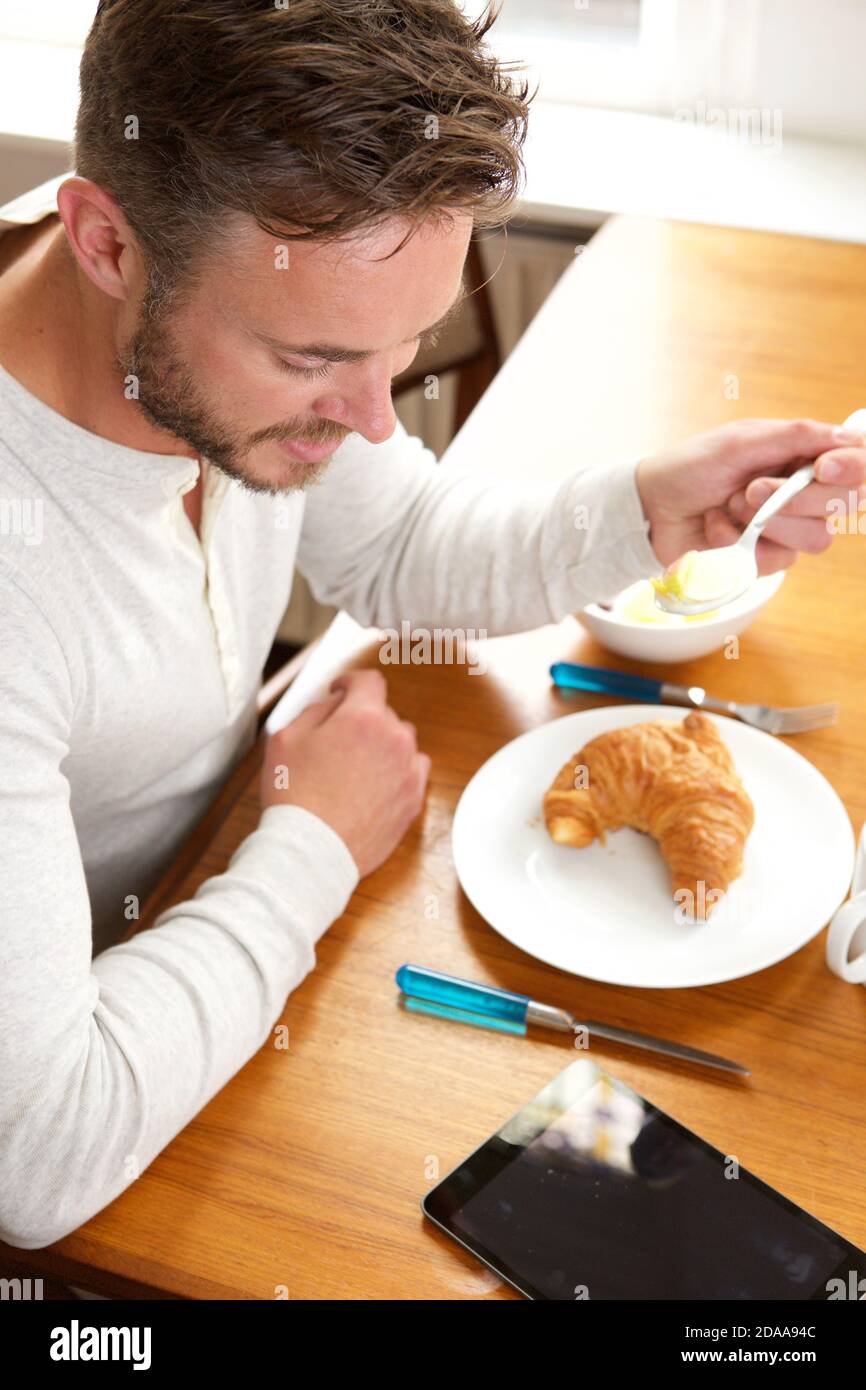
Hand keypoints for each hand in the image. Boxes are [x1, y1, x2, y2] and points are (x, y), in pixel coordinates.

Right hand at [259, 668, 429, 877]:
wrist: (312, 852)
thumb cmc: (294, 797)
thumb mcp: (286, 737)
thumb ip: (316, 709)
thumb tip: (335, 701)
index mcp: (364, 718)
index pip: (369, 681)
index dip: (351, 683)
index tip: (341, 691)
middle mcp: (394, 740)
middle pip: (385, 713)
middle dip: (363, 719)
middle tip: (337, 740)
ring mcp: (408, 771)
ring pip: (402, 742)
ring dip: (383, 745)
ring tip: (355, 766)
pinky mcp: (413, 800)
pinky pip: (413, 771)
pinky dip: (397, 771)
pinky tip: (373, 784)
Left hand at [635, 418, 865, 570]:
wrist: (651, 508)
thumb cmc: (691, 467)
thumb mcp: (740, 442)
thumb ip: (795, 437)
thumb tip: (847, 436)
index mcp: (803, 455)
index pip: (857, 464)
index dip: (853, 468)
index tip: (823, 468)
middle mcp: (804, 492)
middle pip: (845, 503)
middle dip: (797, 498)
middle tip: (751, 488)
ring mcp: (787, 528)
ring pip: (816, 538)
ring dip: (767, 521)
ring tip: (729, 505)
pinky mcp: (766, 558)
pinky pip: (777, 560)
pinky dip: (740, 542)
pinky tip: (716, 527)